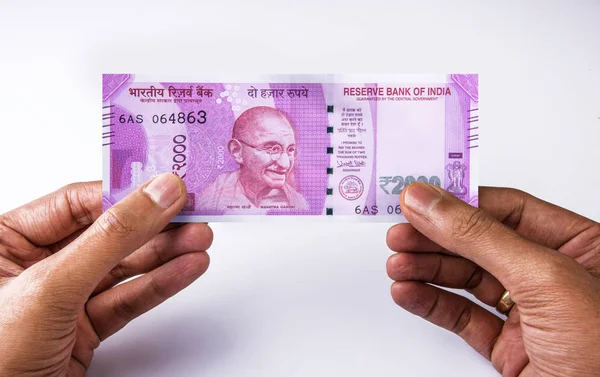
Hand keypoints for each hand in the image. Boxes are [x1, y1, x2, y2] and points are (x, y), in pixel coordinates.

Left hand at [0, 173, 212, 375]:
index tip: (167, 186)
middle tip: (193, 213)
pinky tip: (186, 268)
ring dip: (166, 255)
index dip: (126, 193)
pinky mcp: (84, 328)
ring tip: (199, 240)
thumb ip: (110, 238)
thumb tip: (156, 195)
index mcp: (7, 241)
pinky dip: (160, 285)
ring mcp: (62, 298)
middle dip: (155, 226)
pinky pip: (127, 299)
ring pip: (123, 268)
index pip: (77, 203)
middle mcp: (36, 265)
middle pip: (108, 234)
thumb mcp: (51, 286)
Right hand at [386, 183, 599, 376]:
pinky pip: (463, 317)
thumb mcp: (545, 279)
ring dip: (426, 270)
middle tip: (400, 233)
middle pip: (480, 243)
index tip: (419, 197)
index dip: (460, 202)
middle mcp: (554, 277)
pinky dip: (431, 303)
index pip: (510, 210)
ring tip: (398, 264)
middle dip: (435, 239)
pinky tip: (409, 291)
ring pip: (467, 280)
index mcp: (581, 248)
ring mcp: (531, 313)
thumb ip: (481, 236)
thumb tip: (431, 202)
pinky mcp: (510, 347)